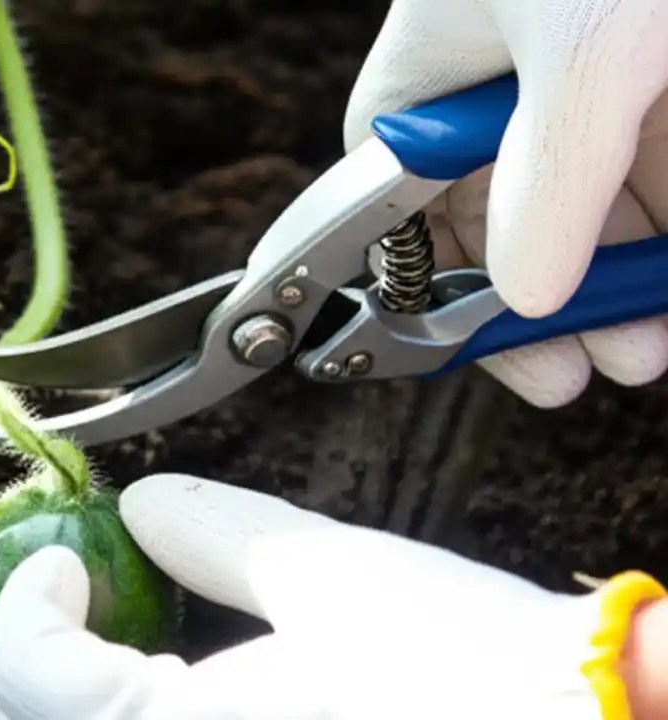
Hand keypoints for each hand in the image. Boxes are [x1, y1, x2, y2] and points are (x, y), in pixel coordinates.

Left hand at [0, 474, 664, 719]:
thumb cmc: (465, 671)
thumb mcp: (328, 576)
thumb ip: (216, 534)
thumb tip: (147, 504)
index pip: (28, 669)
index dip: (30, 600)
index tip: (66, 559)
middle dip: (30, 667)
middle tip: (77, 605)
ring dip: (66, 708)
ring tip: (115, 656)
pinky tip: (181, 699)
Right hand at [254, 0, 667, 407]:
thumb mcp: (586, 47)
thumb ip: (548, 177)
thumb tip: (523, 294)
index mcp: (443, 55)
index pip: (407, 189)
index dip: (436, 274)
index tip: (481, 335)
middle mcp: (512, 67)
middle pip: (517, 207)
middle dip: (562, 291)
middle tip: (608, 354)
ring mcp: (601, 67)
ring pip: (605, 192)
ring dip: (637, 271)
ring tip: (666, 329)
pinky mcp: (659, 67)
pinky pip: (664, 163)